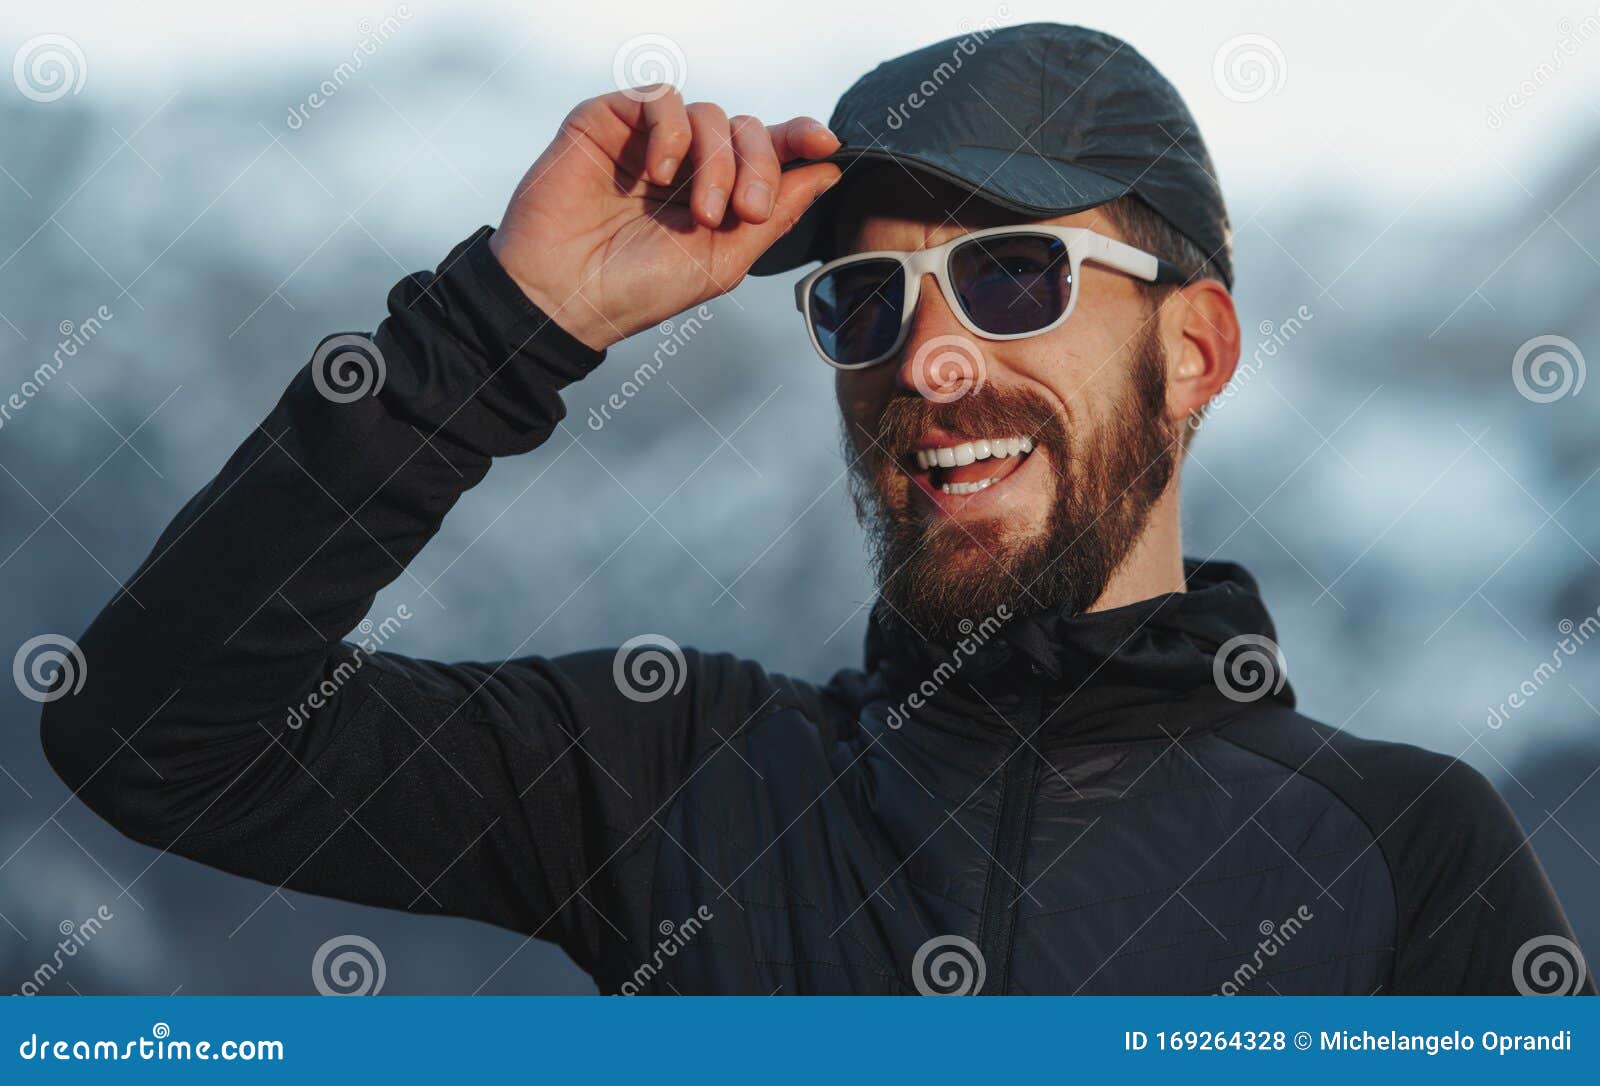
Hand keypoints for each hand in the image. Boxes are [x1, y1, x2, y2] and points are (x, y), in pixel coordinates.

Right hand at [489, 85, 841, 350]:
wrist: (564, 296)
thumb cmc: (635, 289)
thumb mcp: (722, 260)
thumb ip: (774, 214)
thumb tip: (828, 170)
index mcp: (713, 195)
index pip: (765, 151)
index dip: (798, 138)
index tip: (826, 143)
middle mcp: (684, 163)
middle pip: (745, 129)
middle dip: (757, 166)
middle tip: (743, 210)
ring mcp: (645, 140)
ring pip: (709, 114)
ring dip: (718, 161)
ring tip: (701, 211)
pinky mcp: (607, 121)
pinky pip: (660, 98)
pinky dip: (671, 131)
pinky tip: (660, 173)